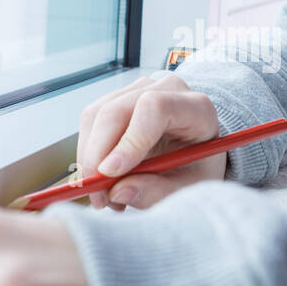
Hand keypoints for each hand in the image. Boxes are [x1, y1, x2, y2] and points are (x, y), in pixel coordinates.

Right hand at [77, 72, 227, 211]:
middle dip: (97, 156)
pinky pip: (90, 122)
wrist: (197, 157)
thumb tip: (117, 192)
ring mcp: (139, 90)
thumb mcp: (187, 189)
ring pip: (95, 115)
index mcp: (196, 108)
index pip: (155, 108)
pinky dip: (88, 155)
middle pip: (116, 110)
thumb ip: (157, 192)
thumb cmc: (198, 171)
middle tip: (97, 195)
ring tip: (105, 195)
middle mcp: (166, 89)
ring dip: (89, 158)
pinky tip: (104, 180)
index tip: (111, 173)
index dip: (129, 140)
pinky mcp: (118, 98)